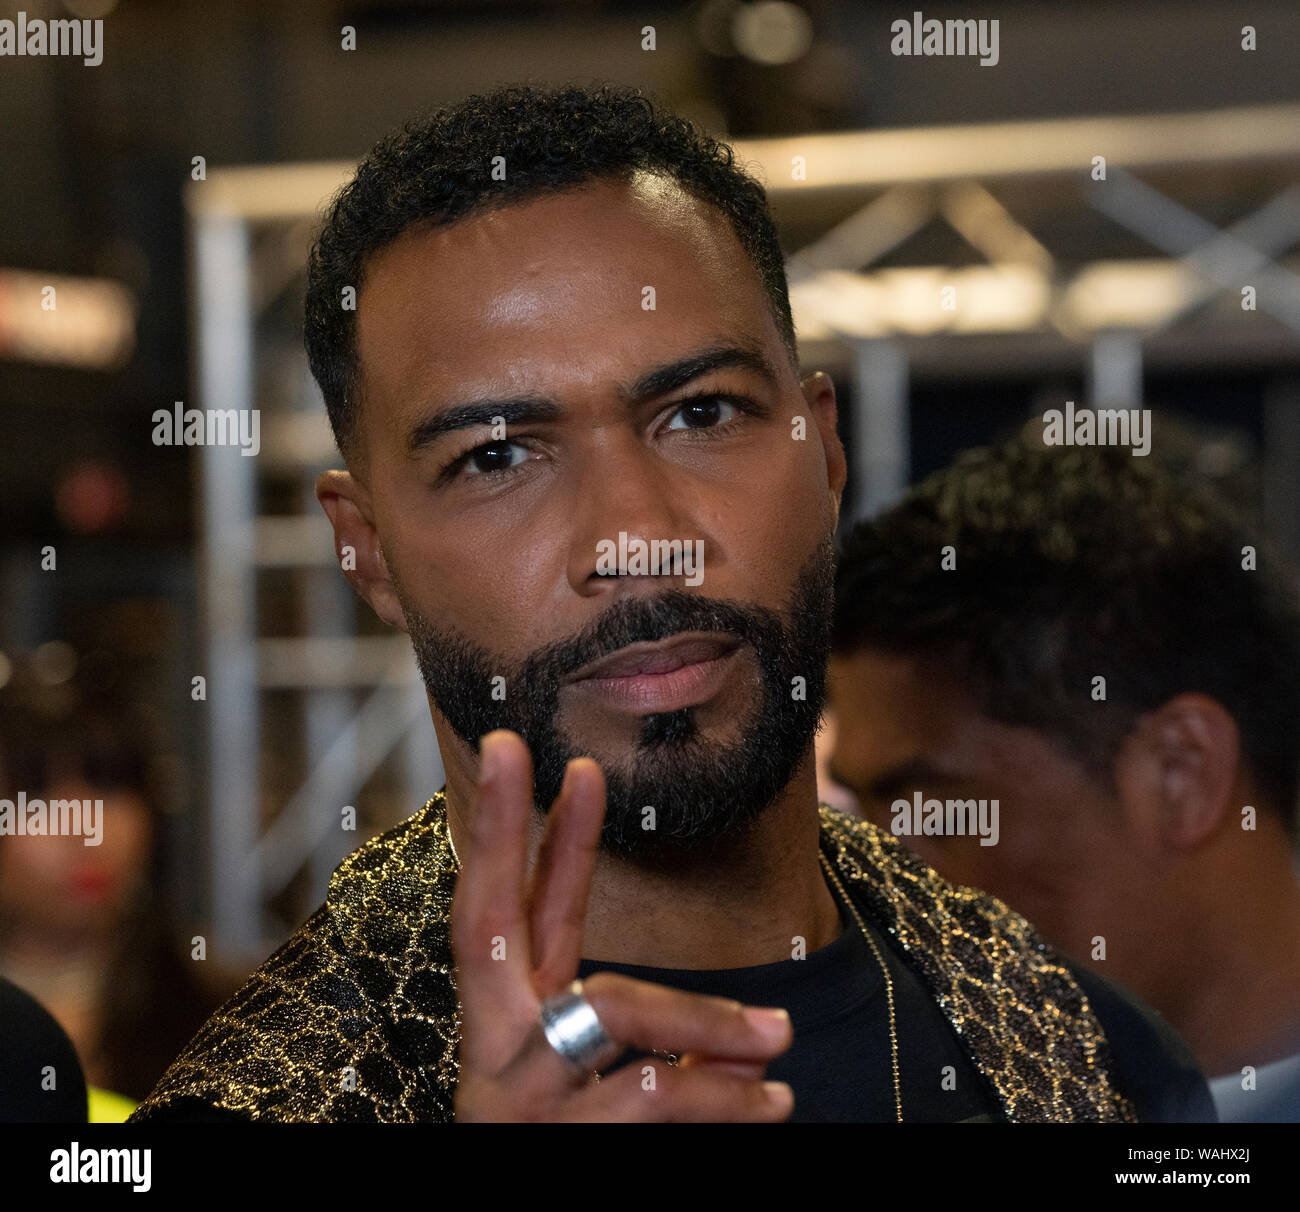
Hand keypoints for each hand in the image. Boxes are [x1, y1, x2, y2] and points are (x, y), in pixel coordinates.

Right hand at [451, 729, 794, 1121]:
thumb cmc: (585, 1148)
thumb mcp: (615, 1090)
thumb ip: (671, 1048)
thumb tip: (758, 1039)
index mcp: (513, 1022)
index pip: (522, 913)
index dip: (544, 835)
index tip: (564, 759)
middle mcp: (497, 1049)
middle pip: (487, 916)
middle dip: (503, 826)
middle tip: (530, 749)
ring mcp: (514, 1095)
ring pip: (610, 1007)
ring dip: (707, 1016)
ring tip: (779, 1038)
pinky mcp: (544, 1141)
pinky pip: (649, 1093)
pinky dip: (720, 1093)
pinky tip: (771, 1102)